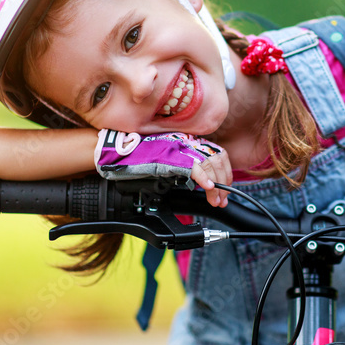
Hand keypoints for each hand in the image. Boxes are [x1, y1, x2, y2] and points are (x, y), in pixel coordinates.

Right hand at [95, 130, 230, 205]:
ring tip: (214, 200)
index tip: (223, 191)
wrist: (120, 152)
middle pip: (218, 159)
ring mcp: (180, 147)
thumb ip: (185, 169)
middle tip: (221, 201)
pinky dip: (204, 178)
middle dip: (224, 183)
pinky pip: (194, 166)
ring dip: (217, 185)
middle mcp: (187, 143)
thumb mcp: (168, 164)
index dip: (225, 174)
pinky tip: (207, 188)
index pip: (217, 154)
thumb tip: (202, 184)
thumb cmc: (139, 159)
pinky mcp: (171, 155)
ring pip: (210, 163)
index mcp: (188, 144)